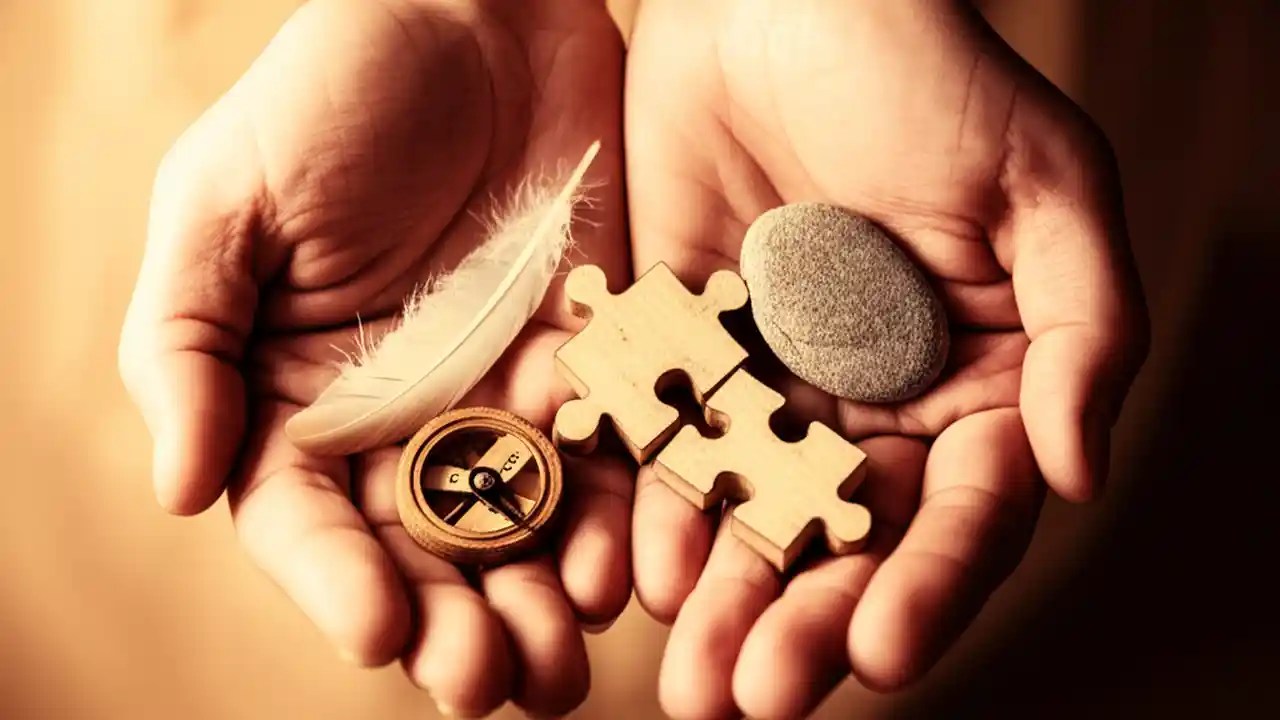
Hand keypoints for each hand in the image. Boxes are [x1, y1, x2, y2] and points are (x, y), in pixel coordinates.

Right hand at [118, 0, 629, 714]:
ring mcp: (507, 397)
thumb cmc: (330, 95)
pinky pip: (612, 456)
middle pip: (426, 553)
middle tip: (491, 682)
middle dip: (456, 625)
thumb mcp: (225, 203)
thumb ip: (187, 341)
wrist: (477, 18)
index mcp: (303, 399)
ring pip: (524, 530)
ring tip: (564, 660)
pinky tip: (631, 562)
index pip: (309, 522)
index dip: (339, 584)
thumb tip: (176, 493)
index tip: (380, 633)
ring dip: (541, 599)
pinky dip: (622, 514)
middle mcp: (408, 417)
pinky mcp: (595, 364)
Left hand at [625, 1, 1147, 716]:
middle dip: (805, 621)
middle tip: (757, 697)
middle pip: (847, 540)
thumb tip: (1078, 477)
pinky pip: (670, 443)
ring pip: (753, 514)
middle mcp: (876, 401)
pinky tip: (638, 569)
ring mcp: (776, 383)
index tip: (880, 650)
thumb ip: (1083, 334)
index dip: (930, 585)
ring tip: (695, 678)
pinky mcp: (687, 350)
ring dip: (725, 596)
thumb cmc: (929, 73)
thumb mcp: (1044, 188)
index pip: (964, 511)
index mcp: (975, 380)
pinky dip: (655, 505)